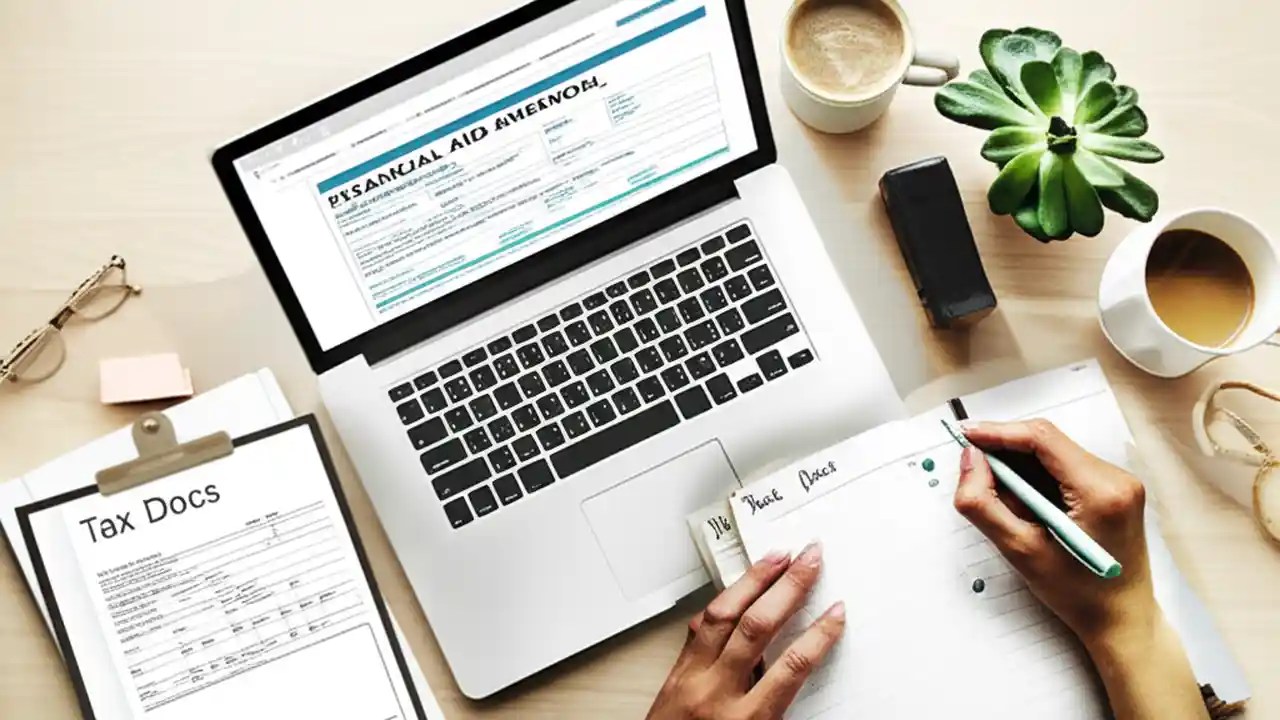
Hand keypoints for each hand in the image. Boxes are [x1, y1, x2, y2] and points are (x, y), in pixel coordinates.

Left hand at [646, 544, 844, 719]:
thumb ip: (779, 708)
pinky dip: (722, 603)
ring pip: (723, 615)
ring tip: (777, 557)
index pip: (791, 668)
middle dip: (789, 587)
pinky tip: (738, 588)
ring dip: (753, 581)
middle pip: (758, 627)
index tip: (836, 612)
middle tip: (810, 558)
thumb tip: (805, 669)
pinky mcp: (674, 672)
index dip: (819, 635)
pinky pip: (699, 627)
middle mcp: (716, 694)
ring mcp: (691, 679)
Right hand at [955, 420, 1209, 719]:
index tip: (966, 436)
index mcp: (1100, 491)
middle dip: (1005, 450)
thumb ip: (984, 503)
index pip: (1042, 438)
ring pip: (1053, 454)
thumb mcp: (1020, 552)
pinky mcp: (1112, 489)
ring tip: (1002, 499)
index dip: (998, 432)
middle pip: (1047, 442)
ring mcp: (1118, 482)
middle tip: (974, 471)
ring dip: (1020, 466)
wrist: (1122, 621)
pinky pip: (1064, 468)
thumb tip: (969, 460)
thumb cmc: (1079, 595)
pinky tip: (1025, 504)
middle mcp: (1116, 478)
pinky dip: (1036, 477)